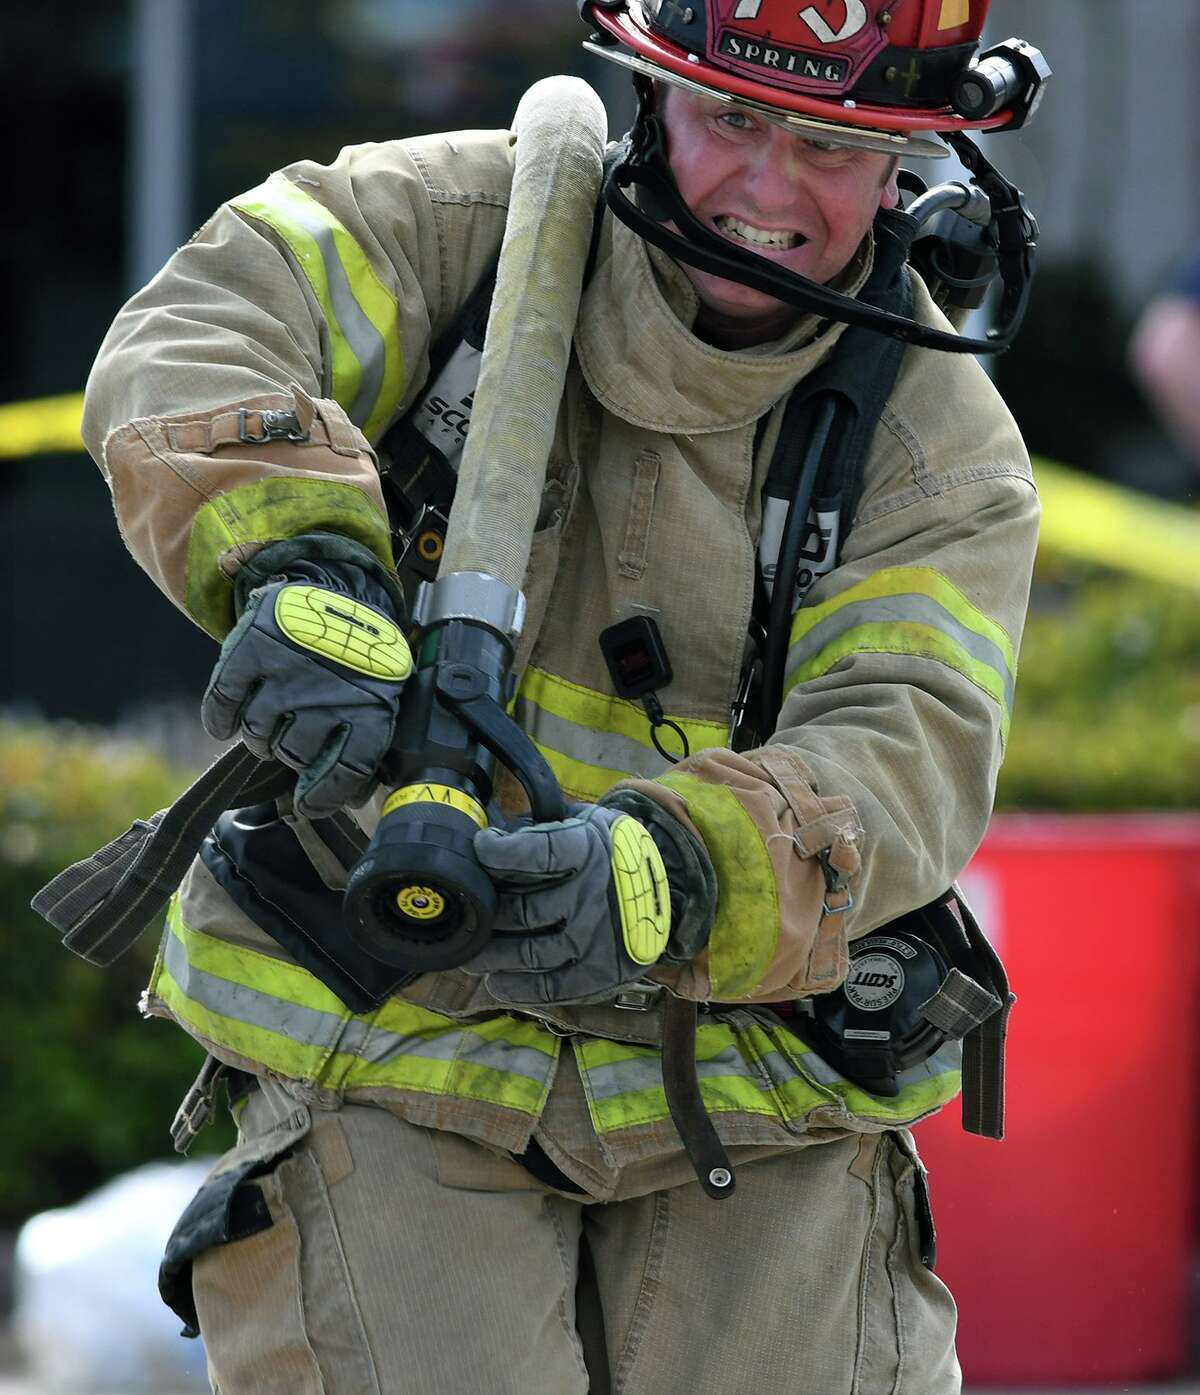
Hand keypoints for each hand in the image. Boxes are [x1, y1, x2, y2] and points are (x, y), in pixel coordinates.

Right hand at [201, 559, 411, 817]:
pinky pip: (224, 702)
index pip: (346, 771)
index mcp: (371, 708)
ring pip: (258, 734)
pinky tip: (225, 724)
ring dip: (259, 737)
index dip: (323, 795)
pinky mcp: (254, 649)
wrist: (333, 589)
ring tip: (268, 722)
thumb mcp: (375, 697)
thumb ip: (361, 747)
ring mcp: (289, 672)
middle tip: (292, 737)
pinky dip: (220, 719)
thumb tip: (347, 802)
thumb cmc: (355, 660)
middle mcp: (329, 693)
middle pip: (294, 753)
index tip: (307, 804)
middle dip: (290, 753)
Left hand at [465, 804, 672, 1005]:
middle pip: (523, 911)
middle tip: (465, 915)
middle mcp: (591, 895)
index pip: (537, 853)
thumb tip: (496, 834)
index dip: (502, 853)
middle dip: (485, 914)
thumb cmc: (615, 852)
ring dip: (492, 956)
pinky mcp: (602, 972)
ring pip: (530, 953)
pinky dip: (521, 988)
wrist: (670, 890)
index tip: (481, 849)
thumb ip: (546, 826)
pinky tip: (498, 983)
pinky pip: (554, 987)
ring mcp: (596, 937)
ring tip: (471, 955)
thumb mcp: (589, 822)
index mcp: (588, 850)